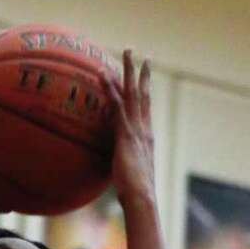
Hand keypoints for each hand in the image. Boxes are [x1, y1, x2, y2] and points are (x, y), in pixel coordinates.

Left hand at [109, 50, 155, 205]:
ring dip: (127, 71)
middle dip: (141, 73)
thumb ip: (125, 169)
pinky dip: (109, 89)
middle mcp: (144, 129)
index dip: (145, 92)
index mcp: (147, 138)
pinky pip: (116, 105)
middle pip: (143, 94)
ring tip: (125, 50)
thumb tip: (120, 173)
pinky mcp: (125, 133)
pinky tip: (102, 75)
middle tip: (137, 54)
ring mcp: (136, 129)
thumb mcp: (130, 177)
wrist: (142, 198)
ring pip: (132, 93)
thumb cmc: (135, 195)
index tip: (144, 78)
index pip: (146, 109)